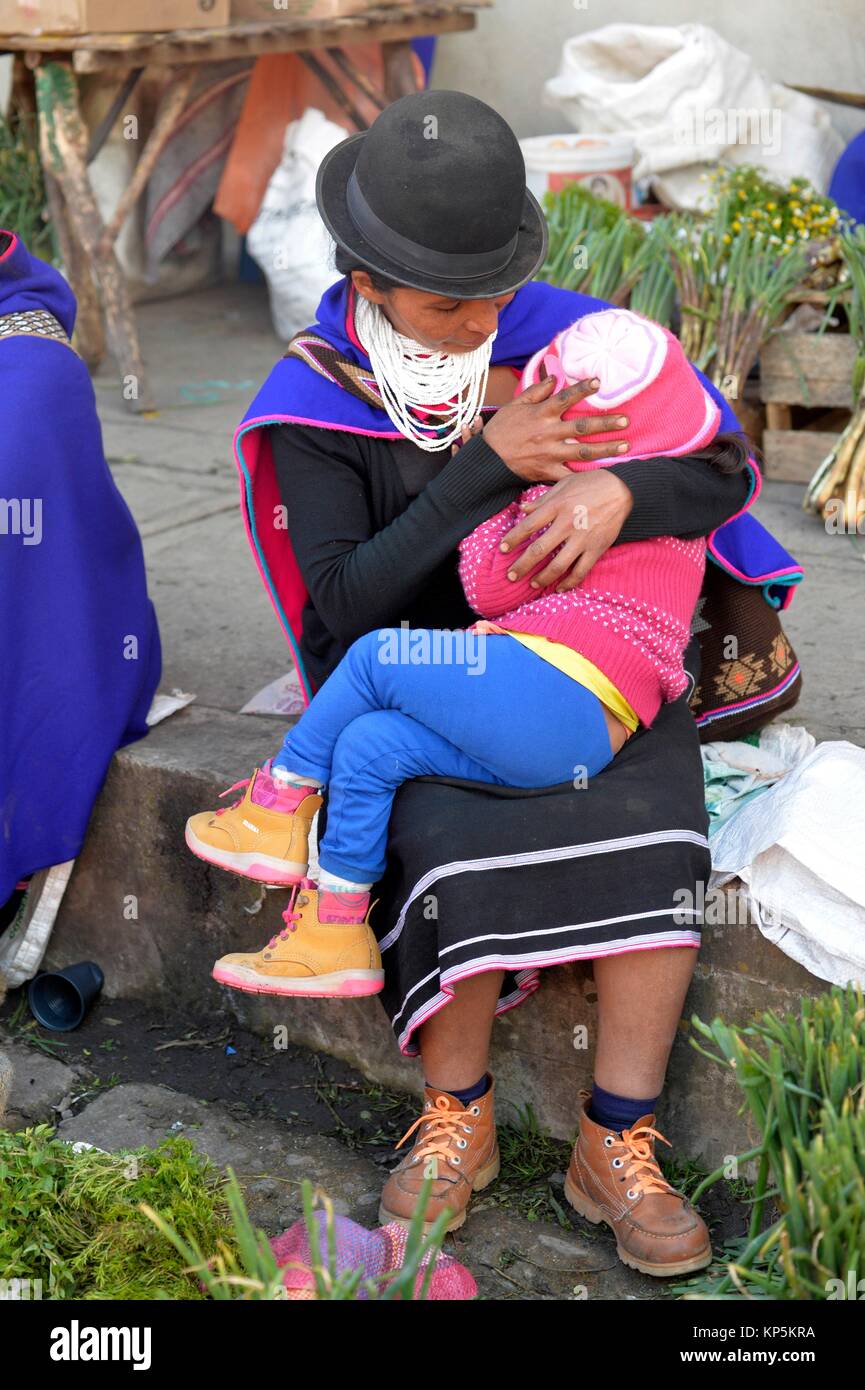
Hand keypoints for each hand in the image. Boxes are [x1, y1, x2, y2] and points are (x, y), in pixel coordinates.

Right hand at [481, 375, 629, 483]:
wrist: (487, 460)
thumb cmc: (501, 430)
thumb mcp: (514, 405)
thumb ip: (536, 391)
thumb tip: (555, 378)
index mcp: (541, 414)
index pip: (565, 398)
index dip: (582, 389)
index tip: (598, 382)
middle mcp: (548, 433)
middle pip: (582, 427)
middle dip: (605, 423)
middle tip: (625, 421)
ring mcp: (550, 453)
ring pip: (583, 451)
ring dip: (606, 448)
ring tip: (626, 446)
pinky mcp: (547, 471)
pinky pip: (569, 475)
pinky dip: (586, 477)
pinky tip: (604, 476)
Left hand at [499, 470, 633, 590]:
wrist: (622, 488)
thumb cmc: (590, 484)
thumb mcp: (563, 484)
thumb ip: (542, 500)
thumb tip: (522, 509)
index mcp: (557, 506)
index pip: (528, 526)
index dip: (512, 539)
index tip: (502, 549)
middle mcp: (567, 524)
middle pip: (538, 550)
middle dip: (522, 566)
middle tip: (511, 576)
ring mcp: (583, 539)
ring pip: (558, 565)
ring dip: (542, 578)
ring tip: (532, 584)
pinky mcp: (597, 549)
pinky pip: (581, 571)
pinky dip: (569, 582)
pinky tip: (559, 588)